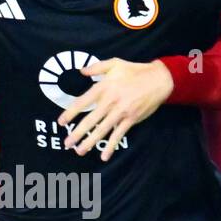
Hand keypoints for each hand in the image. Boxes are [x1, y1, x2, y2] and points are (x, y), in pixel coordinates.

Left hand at [57, 58, 174, 160]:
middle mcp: (110, 101)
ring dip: (90, 142)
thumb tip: (81, 71)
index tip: (61, 122)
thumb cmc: (135, 71)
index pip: (82, 102)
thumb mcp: (115, 63)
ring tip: (79, 151)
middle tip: (66, 143)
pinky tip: (104, 156)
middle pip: (90, 120)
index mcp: (104, 87)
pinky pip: (119, 135)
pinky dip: (111, 146)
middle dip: (77, 133)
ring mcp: (121, 112)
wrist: (159, 79)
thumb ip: (96, 67)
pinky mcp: (131, 119)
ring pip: (102, 130)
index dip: (70, 113)